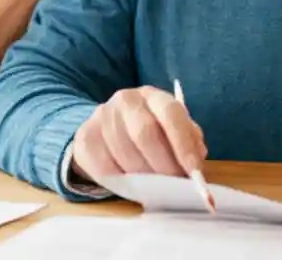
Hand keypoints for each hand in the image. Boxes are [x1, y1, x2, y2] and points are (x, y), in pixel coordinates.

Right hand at [71, 85, 206, 183]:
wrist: (108, 132)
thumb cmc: (150, 135)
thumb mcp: (172, 133)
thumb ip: (188, 143)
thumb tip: (196, 163)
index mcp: (153, 96)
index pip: (171, 114)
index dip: (183, 144)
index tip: (194, 172)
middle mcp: (126, 100)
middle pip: (145, 132)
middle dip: (163, 164)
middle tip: (172, 184)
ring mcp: (102, 116)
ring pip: (124, 152)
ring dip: (143, 176)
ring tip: (153, 186)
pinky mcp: (85, 136)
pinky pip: (104, 166)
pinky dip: (120, 181)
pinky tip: (129, 183)